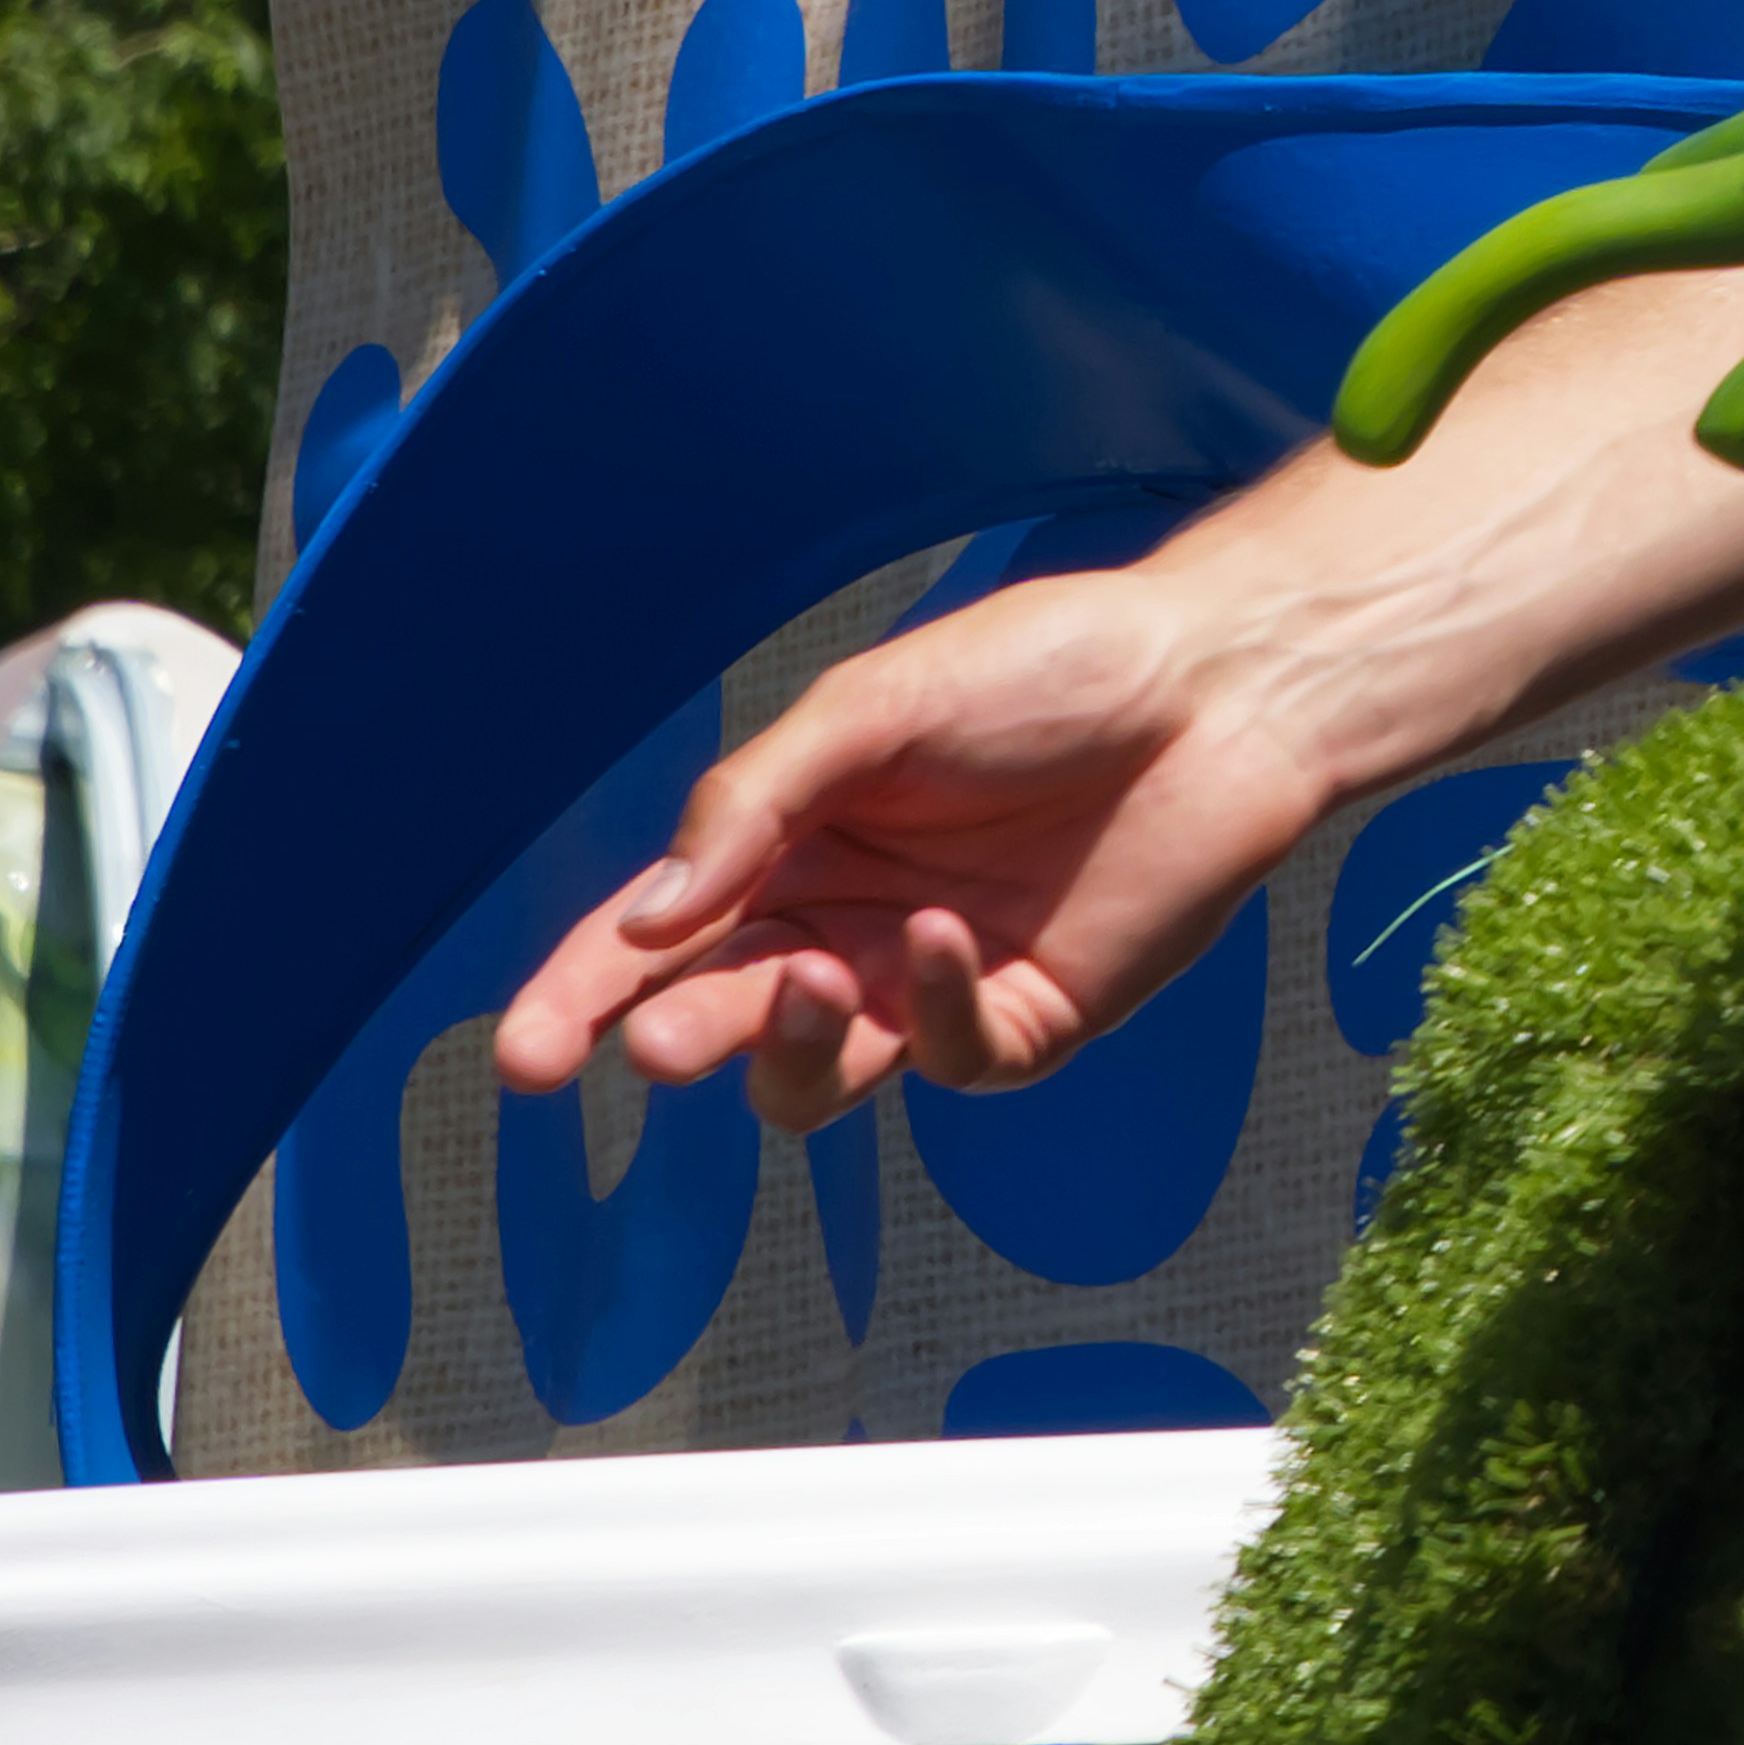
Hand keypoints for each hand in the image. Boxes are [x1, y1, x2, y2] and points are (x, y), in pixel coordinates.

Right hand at [493, 554, 1347, 1125]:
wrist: (1218, 679)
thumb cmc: (1049, 668)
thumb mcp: (877, 707)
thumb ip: (753, 805)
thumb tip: (643, 923)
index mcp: (790, 846)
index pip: (655, 943)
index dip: (583, 998)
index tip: (525, 1054)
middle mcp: (843, 927)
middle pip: (717, 1018)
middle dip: (671, 1038)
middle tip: (649, 1044)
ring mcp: (928, 985)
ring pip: (812, 1075)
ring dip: (782, 1046)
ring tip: (798, 978)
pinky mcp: (1024, 1019)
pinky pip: (943, 1056)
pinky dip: (926, 1009)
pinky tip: (942, 935)